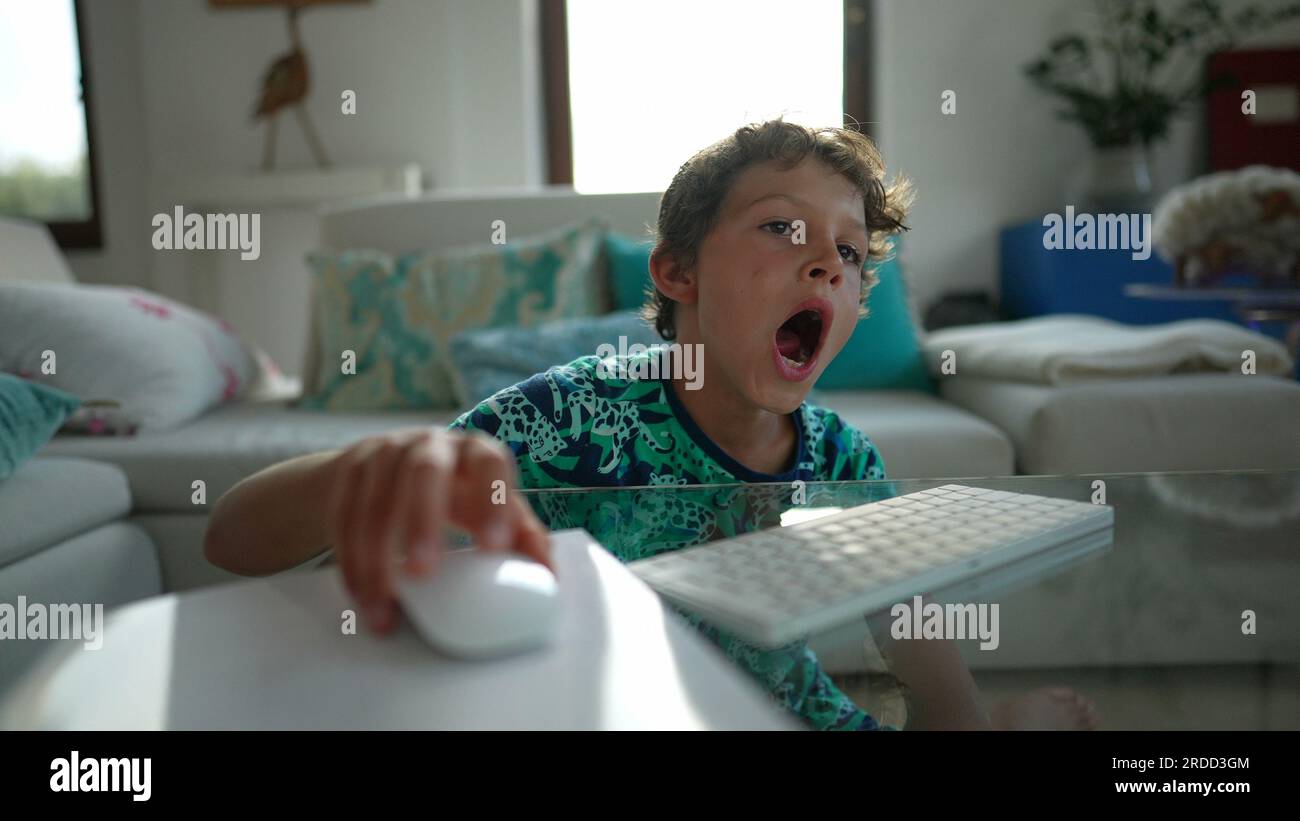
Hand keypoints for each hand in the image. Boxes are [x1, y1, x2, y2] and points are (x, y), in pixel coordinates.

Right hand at [325, 428, 550, 633]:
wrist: (389, 472)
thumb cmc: (455, 495)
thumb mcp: (488, 507)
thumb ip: (519, 536)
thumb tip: (548, 576)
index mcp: (476, 452)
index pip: (490, 464)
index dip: (493, 502)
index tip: (493, 548)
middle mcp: (431, 443)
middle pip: (425, 474)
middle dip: (422, 522)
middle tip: (423, 573)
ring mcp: (385, 452)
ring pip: (376, 502)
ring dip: (375, 559)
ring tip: (384, 608)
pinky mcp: (350, 469)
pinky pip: (343, 516)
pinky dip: (350, 560)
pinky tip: (361, 595)